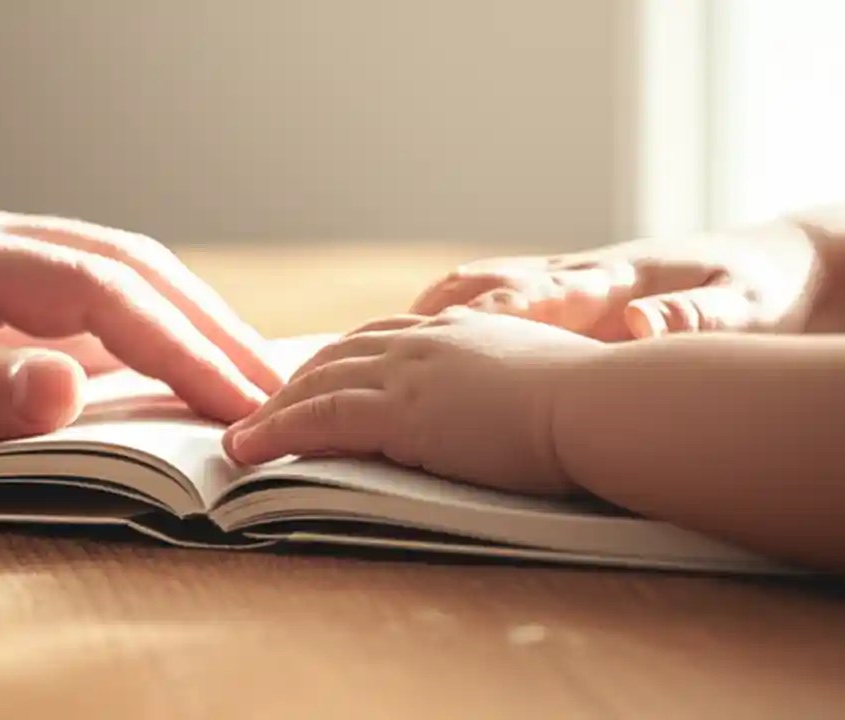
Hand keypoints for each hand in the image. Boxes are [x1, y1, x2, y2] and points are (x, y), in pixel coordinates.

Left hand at [223, 308, 604, 495]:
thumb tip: (524, 405)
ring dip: (273, 410)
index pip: (387, 337)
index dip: (348, 358)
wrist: (602, 405)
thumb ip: (519, 385)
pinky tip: (246, 451)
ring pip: (319, 383)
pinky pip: (319, 418)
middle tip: (264, 406)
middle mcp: (429, 339)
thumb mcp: (551, 381)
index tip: (322, 374)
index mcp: (465, 331)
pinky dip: (276, 431)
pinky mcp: (398, 408)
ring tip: (241, 437)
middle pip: (342, 353)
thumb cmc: (598, 404)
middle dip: (298, 380)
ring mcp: (410, 370)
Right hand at [410, 226, 819, 340]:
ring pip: (476, 286)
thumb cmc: (761, 291)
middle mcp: (577, 273)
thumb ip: (691, 317)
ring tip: (374, 353)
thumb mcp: (742, 307)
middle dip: (427, 316)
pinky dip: (449, 321)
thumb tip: (638, 326)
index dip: (482, 318)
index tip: (436, 341)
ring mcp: (569, 280)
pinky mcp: (570, 295)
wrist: (777, 264)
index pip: (529, 292)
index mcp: (611, 278)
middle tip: (376, 351)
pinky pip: (494, 301)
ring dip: (426, 316)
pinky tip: (421, 353)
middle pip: (482, 282)